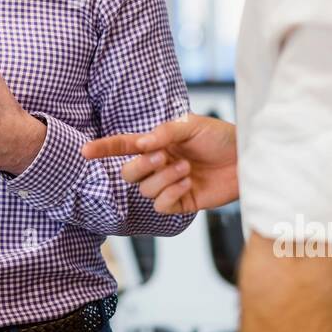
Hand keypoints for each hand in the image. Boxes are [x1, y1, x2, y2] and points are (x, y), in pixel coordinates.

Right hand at [81, 114, 238, 213]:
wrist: (247, 158)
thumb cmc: (221, 137)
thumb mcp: (192, 125)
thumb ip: (163, 133)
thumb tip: (138, 145)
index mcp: (156, 143)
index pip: (123, 146)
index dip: (103, 148)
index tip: (84, 151)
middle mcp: (158, 165)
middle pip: (128, 173)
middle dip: (141, 166)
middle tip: (163, 156)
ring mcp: (169, 185)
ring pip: (144, 190)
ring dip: (163, 178)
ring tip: (186, 168)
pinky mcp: (182, 203)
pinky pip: (161, 205)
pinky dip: (170, 194)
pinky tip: (188, 184)